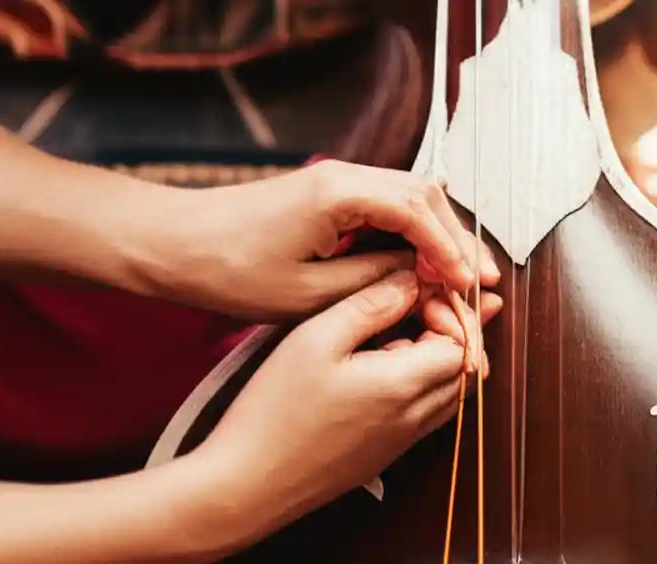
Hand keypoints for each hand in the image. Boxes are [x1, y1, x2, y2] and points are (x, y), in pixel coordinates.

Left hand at [149, 160, 500, 320]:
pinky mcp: (330, 194)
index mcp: (339, 194)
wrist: (172, 243)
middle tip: (484, 284)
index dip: (452, 252)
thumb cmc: (228, 271)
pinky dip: (416, 232)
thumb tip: (423, 280)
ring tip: (463, 277)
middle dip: (459, 240)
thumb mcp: (306, 295)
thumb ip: (373, 283)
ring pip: (412, 197)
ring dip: (441, 235)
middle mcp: (344, 176)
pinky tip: (428, 263)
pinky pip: (389, 205)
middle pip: (426, 195)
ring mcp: (338, 181)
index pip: (419, 213)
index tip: (471, 287)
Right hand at [194, 269, 501, 537]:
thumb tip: (411, 281)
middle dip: (454, 330)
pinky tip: (385, 365)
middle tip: (418, 305)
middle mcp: (416, 418)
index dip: (450, 311)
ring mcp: (405, 440)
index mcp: (405, 386)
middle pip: (468, 368)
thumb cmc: (274, 412)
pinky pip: (429, 411)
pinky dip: (425, 382)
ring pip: (453, 390)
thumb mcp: (316, 338)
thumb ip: (371, 304)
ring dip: (441, 356)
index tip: (417, 295)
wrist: (248, 484)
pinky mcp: (389, 453)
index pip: (465, 342)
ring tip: (400, 331)